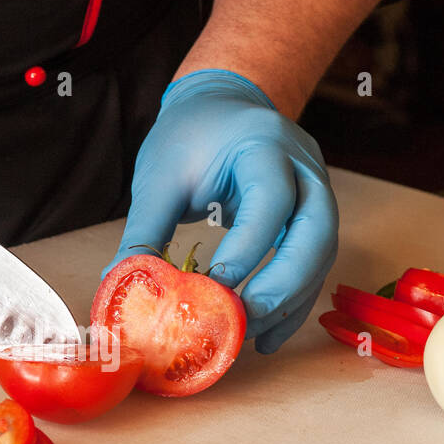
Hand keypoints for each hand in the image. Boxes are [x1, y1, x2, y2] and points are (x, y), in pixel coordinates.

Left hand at [107, 69, 338, 352]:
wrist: (221, 105)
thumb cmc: (188, 135)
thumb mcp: (159, 176)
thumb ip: (145, 230)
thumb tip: (121, 285)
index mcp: (264, 143)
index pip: (270, 199)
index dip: (249, 247)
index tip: (216, 287)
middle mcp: (304, 165)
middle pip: (317, 230)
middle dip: (285, 284)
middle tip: (245, 321)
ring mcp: (317, 190)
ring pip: (323, 253)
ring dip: (292, 301)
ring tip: (254, 338)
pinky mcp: (313, 216)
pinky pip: (314, 264)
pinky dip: (293, 301)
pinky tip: (267, 334)